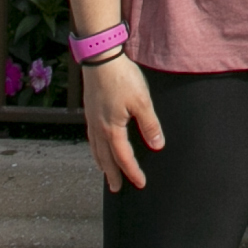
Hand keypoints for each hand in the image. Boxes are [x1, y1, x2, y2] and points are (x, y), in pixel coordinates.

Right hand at [83, 53, 163, 191]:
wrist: (100, 58)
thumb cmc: (122, 78)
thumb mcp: (142, 102)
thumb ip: (150, 125)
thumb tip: (157, 146)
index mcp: (112, 129)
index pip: (123, 157)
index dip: (132, 172)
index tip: (140, 183)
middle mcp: (99, 128)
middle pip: (105, 158)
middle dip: (112, 174)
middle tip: (116, 188)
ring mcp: (92, 119)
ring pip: (96, 148)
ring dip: (102, 162)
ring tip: (105, 171)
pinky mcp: (89, 110)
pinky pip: (91, 137)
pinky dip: (95, 147)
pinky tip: (98, 144)